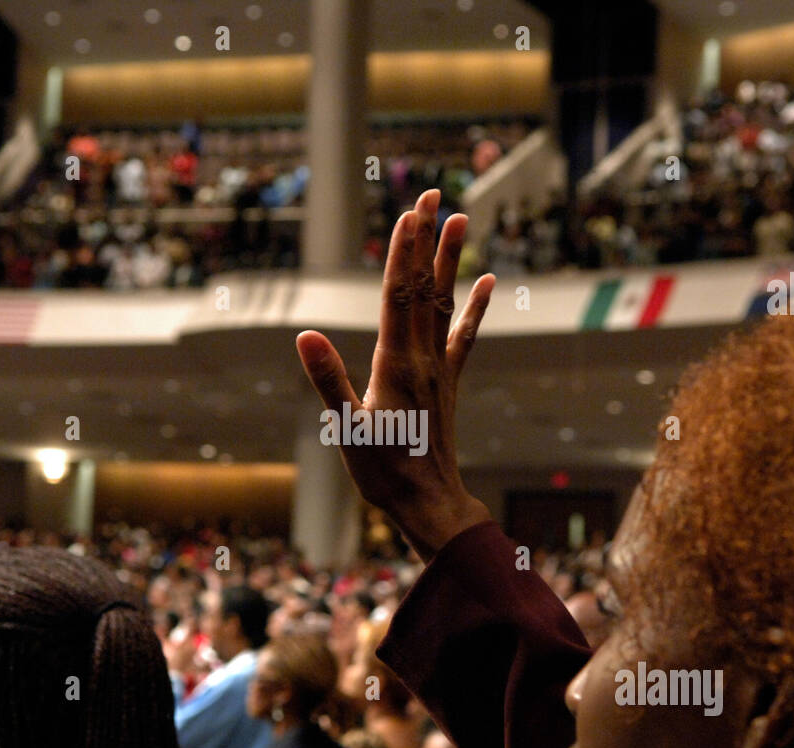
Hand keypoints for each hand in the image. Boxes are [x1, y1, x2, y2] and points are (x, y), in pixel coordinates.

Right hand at [296, 189, 493, 560]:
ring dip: (450, 261)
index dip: (403, 253)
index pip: (399, 296)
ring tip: (460, 220)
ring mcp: (440, 369)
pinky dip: (474, 307)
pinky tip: (488, 282)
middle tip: (435, 196)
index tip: (409, 213)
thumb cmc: (384, 473)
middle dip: (427, 240)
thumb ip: (328, 380)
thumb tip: (306, 335)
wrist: (430, 505)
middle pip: (424, 288)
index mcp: (396, 364)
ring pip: (445, 304)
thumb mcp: (347, 429)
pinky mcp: (449, 384)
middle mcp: (423, 359)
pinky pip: (463, 337)